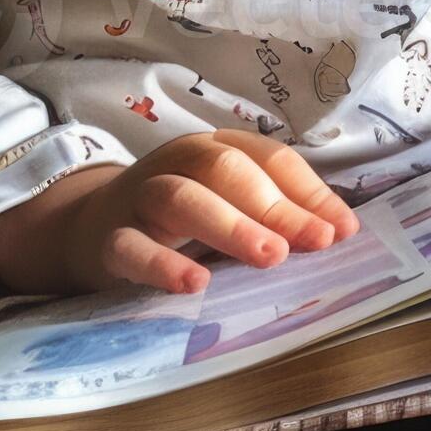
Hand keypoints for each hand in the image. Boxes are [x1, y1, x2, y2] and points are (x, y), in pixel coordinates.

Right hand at [0, 129, 360, 297]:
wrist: (88, 227)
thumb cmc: (179, 218)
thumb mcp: (228, 206)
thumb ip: (275, 213)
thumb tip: (340, 230)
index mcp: (216, 147)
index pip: (270, 159)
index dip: (309, 192)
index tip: (343, 231)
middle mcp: (179, 162)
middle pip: (228, 171)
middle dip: (276, 206)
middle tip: (316, 242)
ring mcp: (140, 197)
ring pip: (183, 199)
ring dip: (231, 225)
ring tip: (270, 257)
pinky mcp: (108, 239)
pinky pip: (131, 247)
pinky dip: (162, 264)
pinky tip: (195, 283)